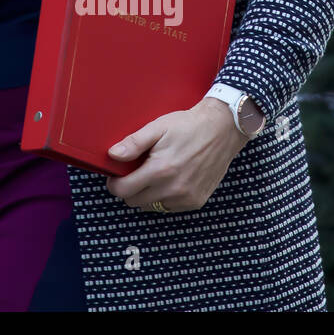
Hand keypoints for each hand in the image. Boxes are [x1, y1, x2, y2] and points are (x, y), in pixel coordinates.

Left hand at [103, 98, 247, 212]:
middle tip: (134, 172)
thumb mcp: (157, 128)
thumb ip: (133, 144)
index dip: (114, 184)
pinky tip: (169, 179)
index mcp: (160, 170)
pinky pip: (169, 207)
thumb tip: (112, 155)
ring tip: (153, 174)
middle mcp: (173, 189)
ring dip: (146, 195)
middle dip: (129, 189)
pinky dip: (164, 197)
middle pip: (135, 201)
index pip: (124, 191)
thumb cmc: (187, 126)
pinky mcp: (196, 202)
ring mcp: (186, 198)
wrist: (221, 130)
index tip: (115, 176)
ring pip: (152, 206)